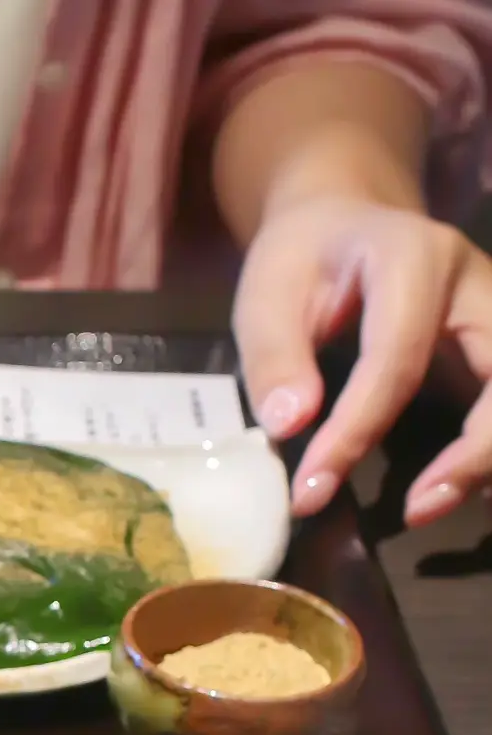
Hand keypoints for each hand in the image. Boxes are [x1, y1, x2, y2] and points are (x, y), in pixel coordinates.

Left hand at [234, 194, 491, 525]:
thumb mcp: (266, 296)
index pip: (396, 357)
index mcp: (413, 257)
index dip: (356, 430)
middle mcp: (474, 283)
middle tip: (416, 511)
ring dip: (491, 456)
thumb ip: (275, 356)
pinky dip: (491, 449)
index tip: (311, 490)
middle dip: (474, 450)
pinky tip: (463, 489)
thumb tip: (290, 425)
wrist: (342, 222)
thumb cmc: (303, 261)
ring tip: (433, 507)